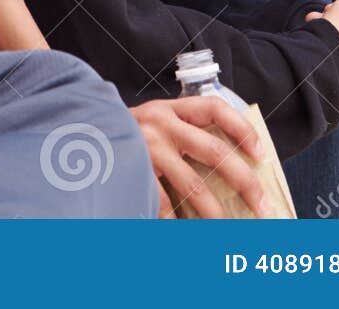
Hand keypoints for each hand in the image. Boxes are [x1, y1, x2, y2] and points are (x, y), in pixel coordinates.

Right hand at [131, 95, 271, 218]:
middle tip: (261, 203)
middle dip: (243, 181)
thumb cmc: (123, 132)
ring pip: (193, 185)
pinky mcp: (134, 170)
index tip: (260, 153)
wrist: (76, 132)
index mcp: (170, 109)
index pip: (214, 109)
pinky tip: (184, 230)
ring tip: (227, 229)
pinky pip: (163, 202)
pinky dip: (175, 220)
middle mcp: (161, 124)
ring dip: (214, 211)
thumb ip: (180, 131)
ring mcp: (147, 147)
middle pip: (214, 151)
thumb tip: (226, 162)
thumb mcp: (152, 120)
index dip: (241, 129)